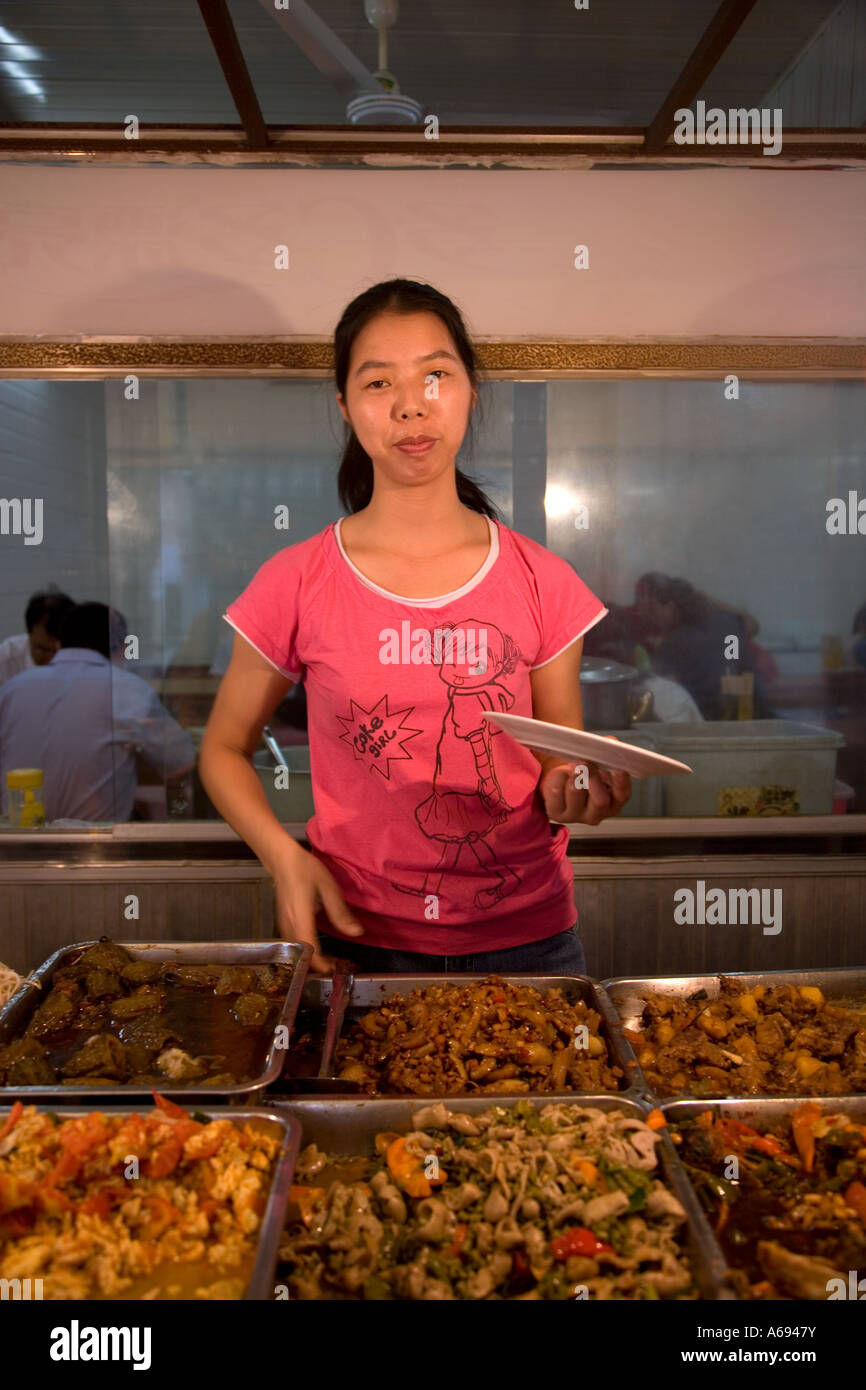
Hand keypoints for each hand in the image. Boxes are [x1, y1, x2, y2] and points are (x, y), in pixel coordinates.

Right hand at [271, 844, 362, 973]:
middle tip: (339, 965)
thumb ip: (341, 913)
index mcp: (300, 917)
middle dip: (320, 965)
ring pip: (296, 952)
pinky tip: (319, 949)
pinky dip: (306, 951)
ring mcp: (283, 925)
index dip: (322, 964)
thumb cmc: (305, 870)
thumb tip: (356, 932)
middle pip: (301, 956)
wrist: (283, 860)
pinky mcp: (283, 923)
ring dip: (313, 959)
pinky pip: (294, 944)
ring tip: (332, 960)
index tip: (337, 968)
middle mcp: (289, 925)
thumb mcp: (329, 888)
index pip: (309, 950)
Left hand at [539, 757, 631, 825]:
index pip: (622, 795)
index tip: (619, 768)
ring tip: (574, 765)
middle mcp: (596, 814)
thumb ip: (608, 753)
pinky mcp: (556, 813)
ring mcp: (576, 816)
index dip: (621, 783)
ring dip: (574, 774)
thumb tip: (611, 741)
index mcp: (613, 802)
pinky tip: (562, 774)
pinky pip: (556, 793)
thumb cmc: (584, 772)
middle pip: (600, 801)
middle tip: (585, 761)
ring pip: (576, 794)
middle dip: (593, 778)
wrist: (562, 781)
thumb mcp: (598, 763)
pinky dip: (559, 777)